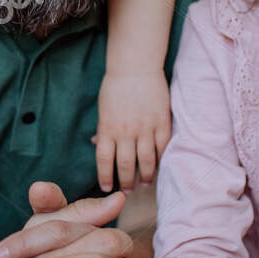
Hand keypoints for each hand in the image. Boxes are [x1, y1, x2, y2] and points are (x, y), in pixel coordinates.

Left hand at [93, 71, 171, 191]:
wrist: (135, 66)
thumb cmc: (116, 86)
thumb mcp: (103, 109)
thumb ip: (103, 129)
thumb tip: (96, 143)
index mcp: (107, 128)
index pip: (104, 160)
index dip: (105, 177)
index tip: (107, 187)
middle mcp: (126, 132)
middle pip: (126, 165)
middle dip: (126, 182)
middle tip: (128, 191)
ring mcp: (145, 128)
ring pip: (147, 160)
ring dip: (146, 175)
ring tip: (146, 183)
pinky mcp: (162, 122)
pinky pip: (163, 147)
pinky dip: (161, 158)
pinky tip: (159, 165)